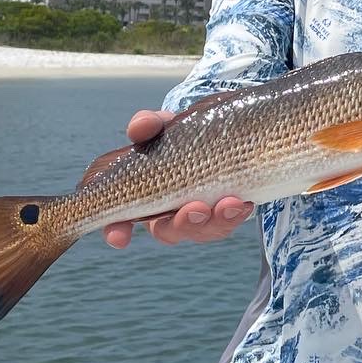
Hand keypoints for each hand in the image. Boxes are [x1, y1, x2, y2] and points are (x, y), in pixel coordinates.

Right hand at [102, 108, 254, 248]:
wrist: (220, 132)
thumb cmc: (178, 132)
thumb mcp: (162, 124)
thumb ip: (148, 124)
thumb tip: (140, 127)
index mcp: (139, 193)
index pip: (118, 219)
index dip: (115, 231)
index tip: (119, 238)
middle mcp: (164, 212)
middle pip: (167, 231)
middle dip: (183, 223)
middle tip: (197, 208)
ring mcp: (195, 216)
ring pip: (202, 230)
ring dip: (216, 220)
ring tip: (233, 203)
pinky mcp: (222, 214)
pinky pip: (227, 222)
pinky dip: (236, 214)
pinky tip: (246, 203)